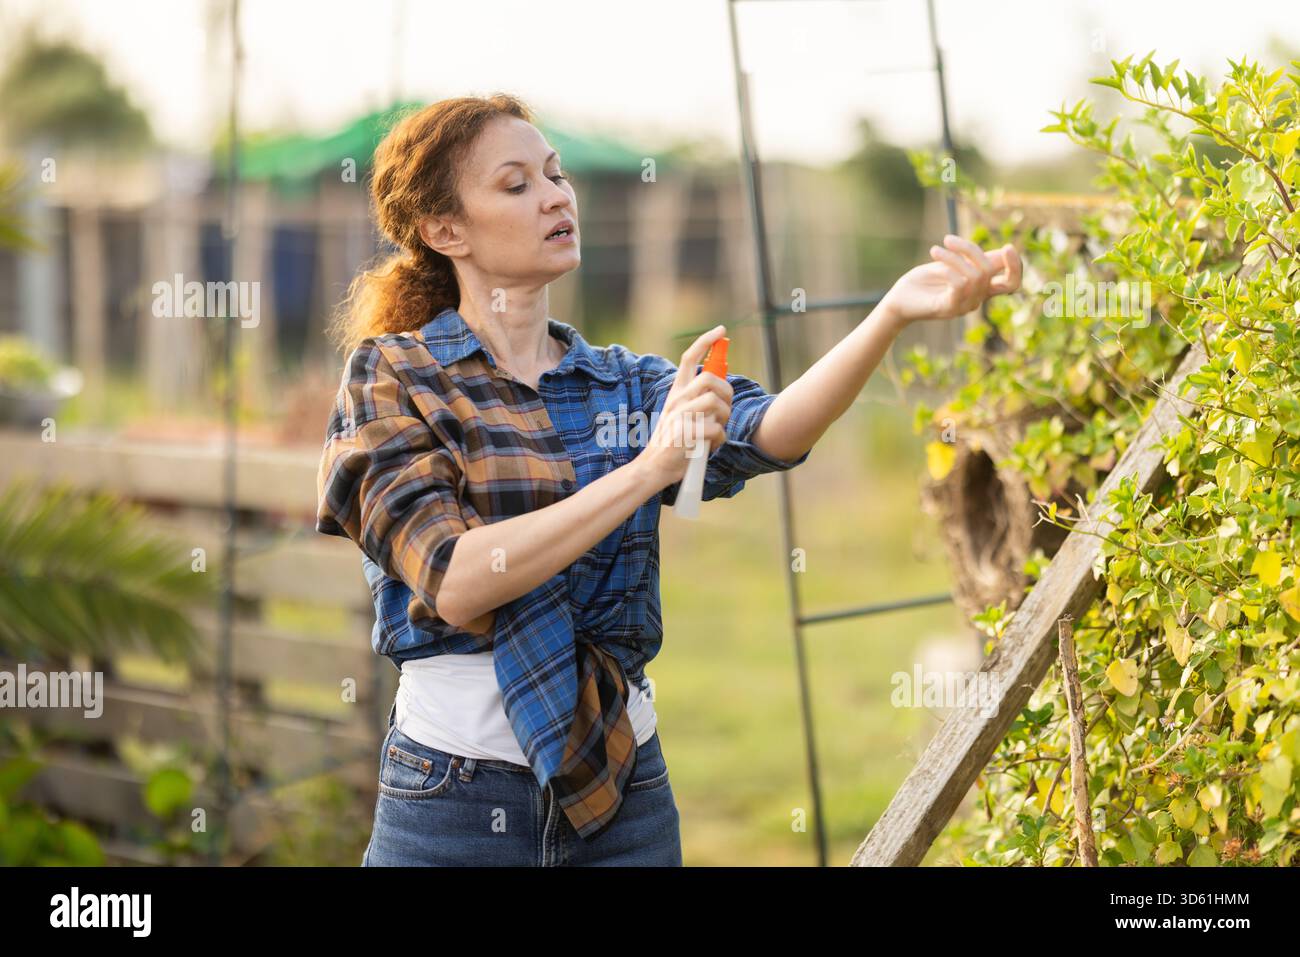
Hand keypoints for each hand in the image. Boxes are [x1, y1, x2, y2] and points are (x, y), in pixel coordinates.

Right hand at [636, 324, 732, 490]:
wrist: (654, 467)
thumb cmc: (674, 443)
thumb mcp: (683, 416)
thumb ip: (699, 401)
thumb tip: (723, 387)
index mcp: (676, 393)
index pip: (689, 358)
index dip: (706, 342)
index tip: (721, 330)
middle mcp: (677, 400)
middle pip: (710, 379)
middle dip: (726, 393)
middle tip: (725, 408)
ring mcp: (680, 415)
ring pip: (716, 403)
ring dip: (723, 419)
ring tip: (715, 431)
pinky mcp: (685, 433)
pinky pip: (716, 429)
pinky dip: (719, 440)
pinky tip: (709, 446)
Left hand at [878, 234, 1021, 329]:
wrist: (898, 300)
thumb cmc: (924, 281)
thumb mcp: (952, 265)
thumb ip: (974, 260)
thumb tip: (1003, 252)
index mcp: (980, 288)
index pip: (1011, 283)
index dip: (1016, 266)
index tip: (1007, 247)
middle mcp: (976, 299)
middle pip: (989, 271)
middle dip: (971, 249)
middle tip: (948, 239)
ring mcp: (963, 306)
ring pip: (974, 275)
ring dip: (953, 256)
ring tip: (934, 249)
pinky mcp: (948, 309)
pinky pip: (960, 284)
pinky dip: (948, 266)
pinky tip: (934, 255)